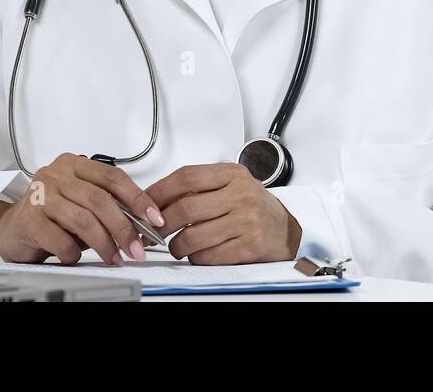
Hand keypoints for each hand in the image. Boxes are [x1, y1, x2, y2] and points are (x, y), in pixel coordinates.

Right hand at [0, 153, 164, 264]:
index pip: (113, 177)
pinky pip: (62, 240)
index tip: (154, 218)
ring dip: (104, 244)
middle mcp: (56, 175)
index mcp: (74, 165)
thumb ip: (108, 205)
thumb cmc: (52, 214)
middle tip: (136, 248)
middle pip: (100, 200)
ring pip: (83, 220)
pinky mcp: (29, 219)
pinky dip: (74, 253)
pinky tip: (75, 257)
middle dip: (123, 228)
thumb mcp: (82, 203)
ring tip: (113, 258)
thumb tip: (144, 222)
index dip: (137, 198)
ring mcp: (40, 195)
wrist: (11, 228)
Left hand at [146, 164, 301, 264]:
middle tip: (151, 232)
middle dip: (160, 224)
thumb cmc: (253, 207)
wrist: (287, 229)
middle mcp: (241, 195)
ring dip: (177, 246)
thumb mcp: (232, 185)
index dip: (159, 192)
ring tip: (177, 246)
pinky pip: (208, 256)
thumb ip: (200, 188)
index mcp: (233, 174)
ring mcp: (246, 221)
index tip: (144, 204)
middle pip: (185, 209)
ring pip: (193, 236)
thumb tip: (155, 200)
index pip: (187, 178)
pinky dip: (195, 258)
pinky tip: (199, 254)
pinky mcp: (249, 246)